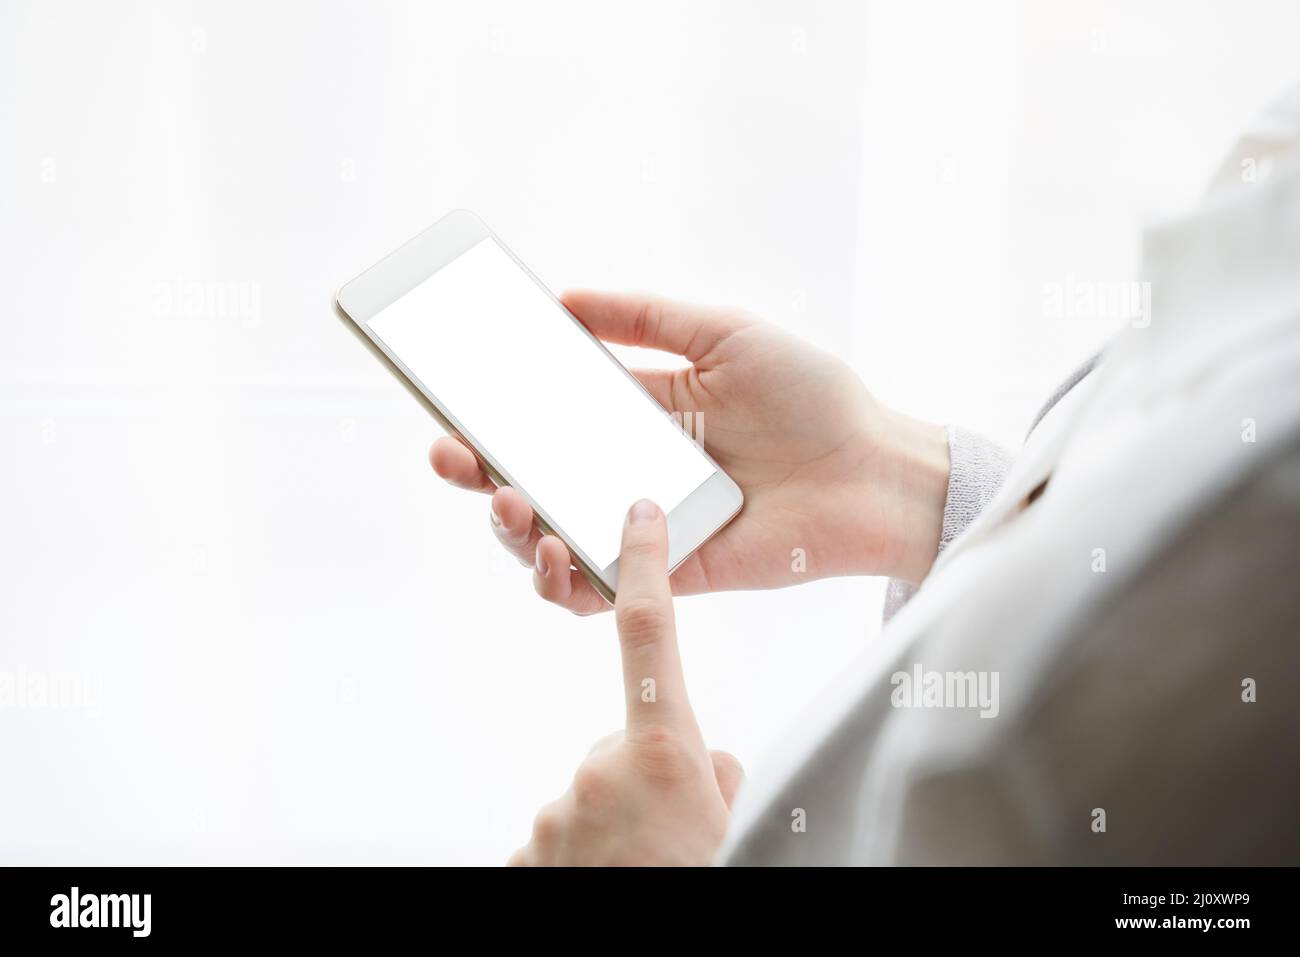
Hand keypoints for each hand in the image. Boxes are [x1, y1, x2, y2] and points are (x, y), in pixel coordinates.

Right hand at [431, 290, 949, 613]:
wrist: (874, 472)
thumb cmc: (812, 396)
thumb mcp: (726, 333)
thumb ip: (647, 317)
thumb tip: (565, 298)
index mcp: (639, 412)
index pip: (548, 413)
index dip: (496, 408)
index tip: (453, 394)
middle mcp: (630, 470)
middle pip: (534, 477)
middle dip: (478, 470)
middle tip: (449, 454)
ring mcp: (643, 525)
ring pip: (550, 537)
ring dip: (511, 527)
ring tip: (509, 500)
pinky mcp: (665, 572)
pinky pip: (598, 589)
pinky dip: (561, 580)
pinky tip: (551, 552)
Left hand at [507, 499, 742, 865]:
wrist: (653, 930)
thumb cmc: (708, 874)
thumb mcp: (737, 826)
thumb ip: (718, 778)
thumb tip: (707, 764)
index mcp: (665, 753)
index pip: (650, 636)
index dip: (641, 567)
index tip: (634, 516)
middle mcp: (600, 770)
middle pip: (620, 745)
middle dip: (641, 775)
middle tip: (670, 831)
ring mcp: (556, 815)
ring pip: (589, 798)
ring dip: (613, 825)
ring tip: (643, 865)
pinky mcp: (525, 856)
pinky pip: (559, 839)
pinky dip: (582, 858)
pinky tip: (608, 879)